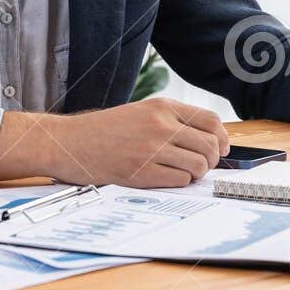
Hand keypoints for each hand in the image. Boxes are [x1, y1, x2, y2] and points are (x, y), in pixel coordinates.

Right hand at [0, 99, 229, 187]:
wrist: (68, 142)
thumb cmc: (102, 130)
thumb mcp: (139, 112)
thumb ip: (170, 121)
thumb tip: (205, 139)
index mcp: (162, 107)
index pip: (210, 120)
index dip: (222, 137)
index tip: (222, 148)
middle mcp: (161, 124)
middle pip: (210, 145)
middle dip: (211, 159)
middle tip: (201, 166)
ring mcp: (152, 148)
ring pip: (199, 165)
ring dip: (196, 173)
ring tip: (182, 174)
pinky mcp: (142, 172)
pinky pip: (180, 180)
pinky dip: (180, 183)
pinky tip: (166, 180)